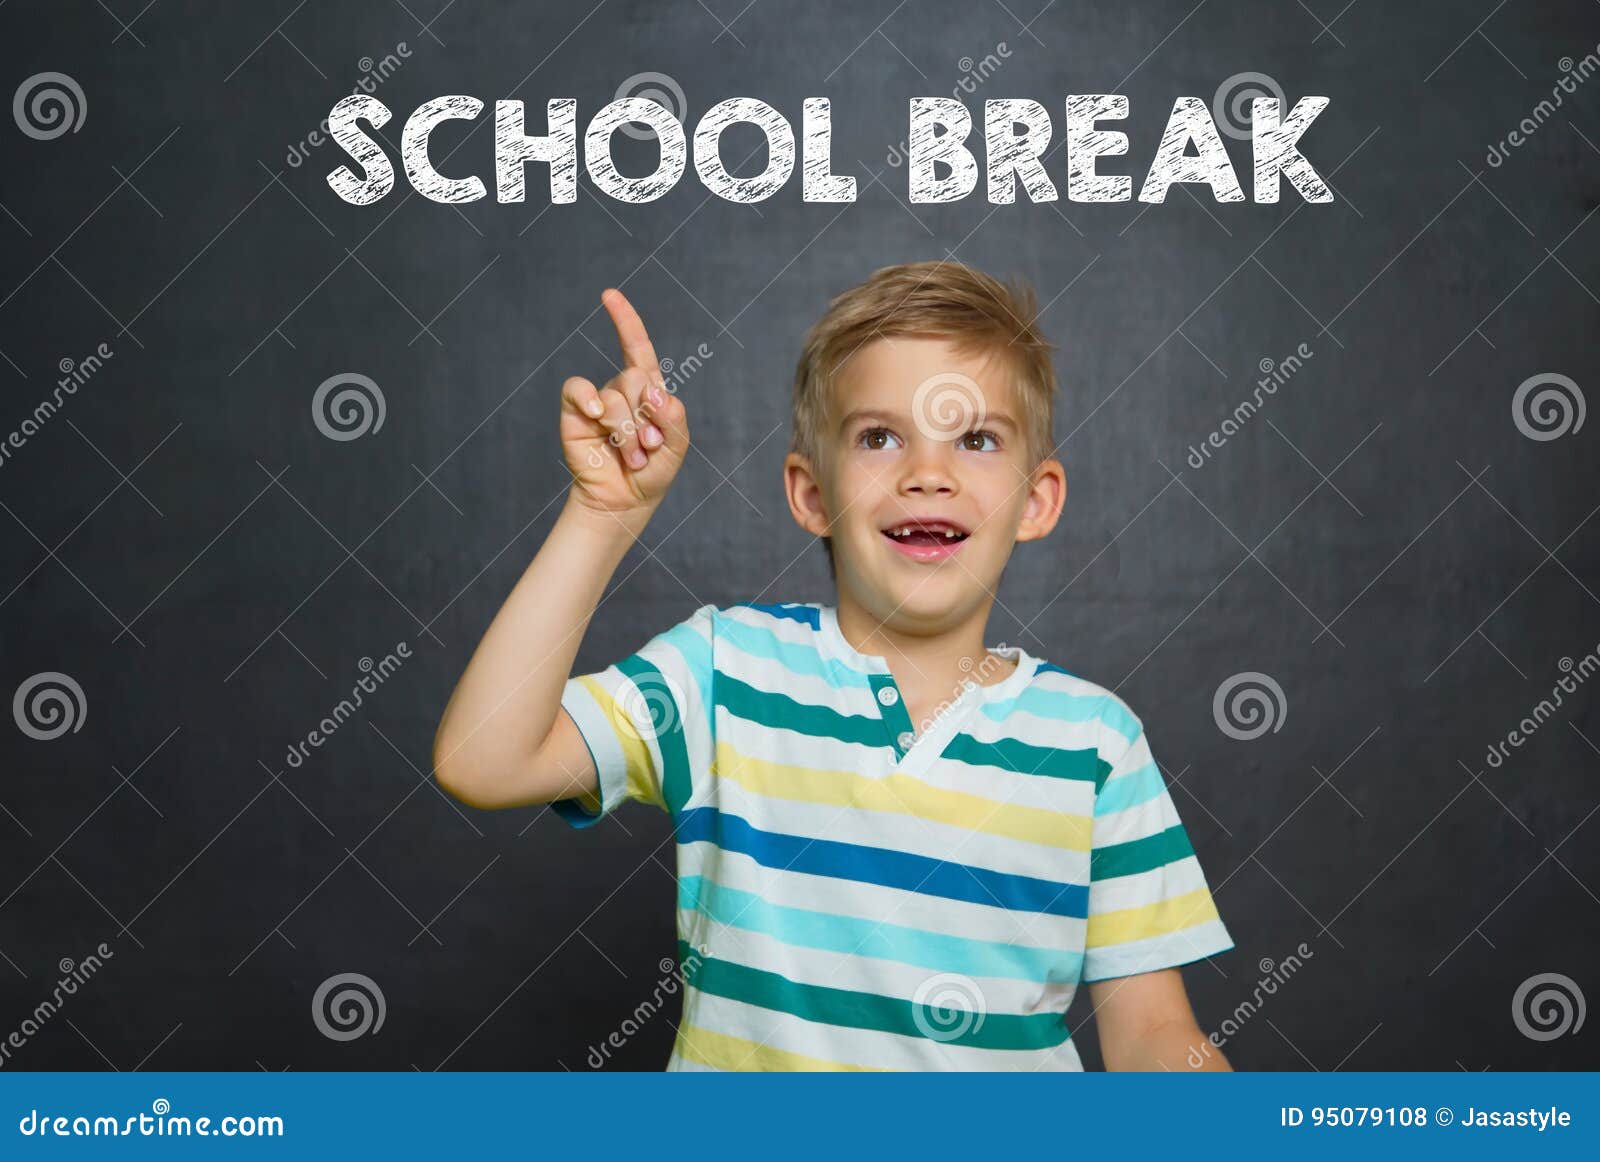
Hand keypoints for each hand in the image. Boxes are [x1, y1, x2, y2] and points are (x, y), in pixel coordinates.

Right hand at [560, 288, 689, 523]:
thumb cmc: (652, 472)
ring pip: (615, 395)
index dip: (625, 320)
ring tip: (631, 457)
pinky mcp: (576, 412)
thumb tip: (656, 392)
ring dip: (628, 432)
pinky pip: (579, 391)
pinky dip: (591, 401)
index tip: (608, 295)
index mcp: (648, 391)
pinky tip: (598, 418)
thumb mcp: (677, 446)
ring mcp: (597, 400)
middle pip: (636, 377)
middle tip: (648, 448)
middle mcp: (621, 390)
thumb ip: (674, 417)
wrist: (625, 501)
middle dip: (647, 418)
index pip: (638, 348)